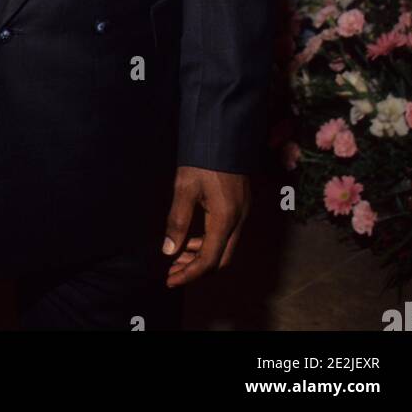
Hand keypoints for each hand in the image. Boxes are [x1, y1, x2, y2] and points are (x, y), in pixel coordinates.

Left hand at [161, 167, 250, 287]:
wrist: (225, 131)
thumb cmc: (203, 157)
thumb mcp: (185, 186)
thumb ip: (178, 220)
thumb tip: (168, 250)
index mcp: (225, 218)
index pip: (208, 260)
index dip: (189, 274)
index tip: (170, 280)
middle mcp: (239, 219)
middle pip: (221, 260)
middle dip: (196, 269)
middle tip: (173, 272)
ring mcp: (243, 212)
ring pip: (225, 248)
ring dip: (202, 256)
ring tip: (177, 256)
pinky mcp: (241, 204)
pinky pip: (227, 234)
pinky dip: (209, 242)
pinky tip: (192, 238)